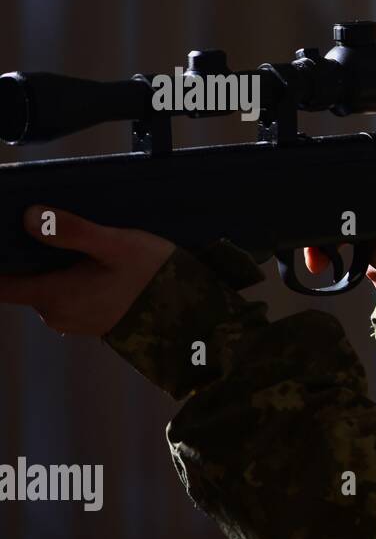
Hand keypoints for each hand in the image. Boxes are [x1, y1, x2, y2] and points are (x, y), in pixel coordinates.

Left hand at [0, 206, 174, 335]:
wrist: (193, 314)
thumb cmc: (157, 278)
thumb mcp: (117, 245)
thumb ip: (71, 231)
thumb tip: (28, 216)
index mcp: (55, 296)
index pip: (0, 284)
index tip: (7, 236)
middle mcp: (56, 315)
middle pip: (25, 280)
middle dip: (34, 255)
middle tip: (59, 229)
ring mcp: (73, 321)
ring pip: (48, 287)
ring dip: (57, 267)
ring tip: (84, 245)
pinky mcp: (90, 321)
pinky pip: (68, 297)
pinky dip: (73, 279)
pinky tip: (97, 264)